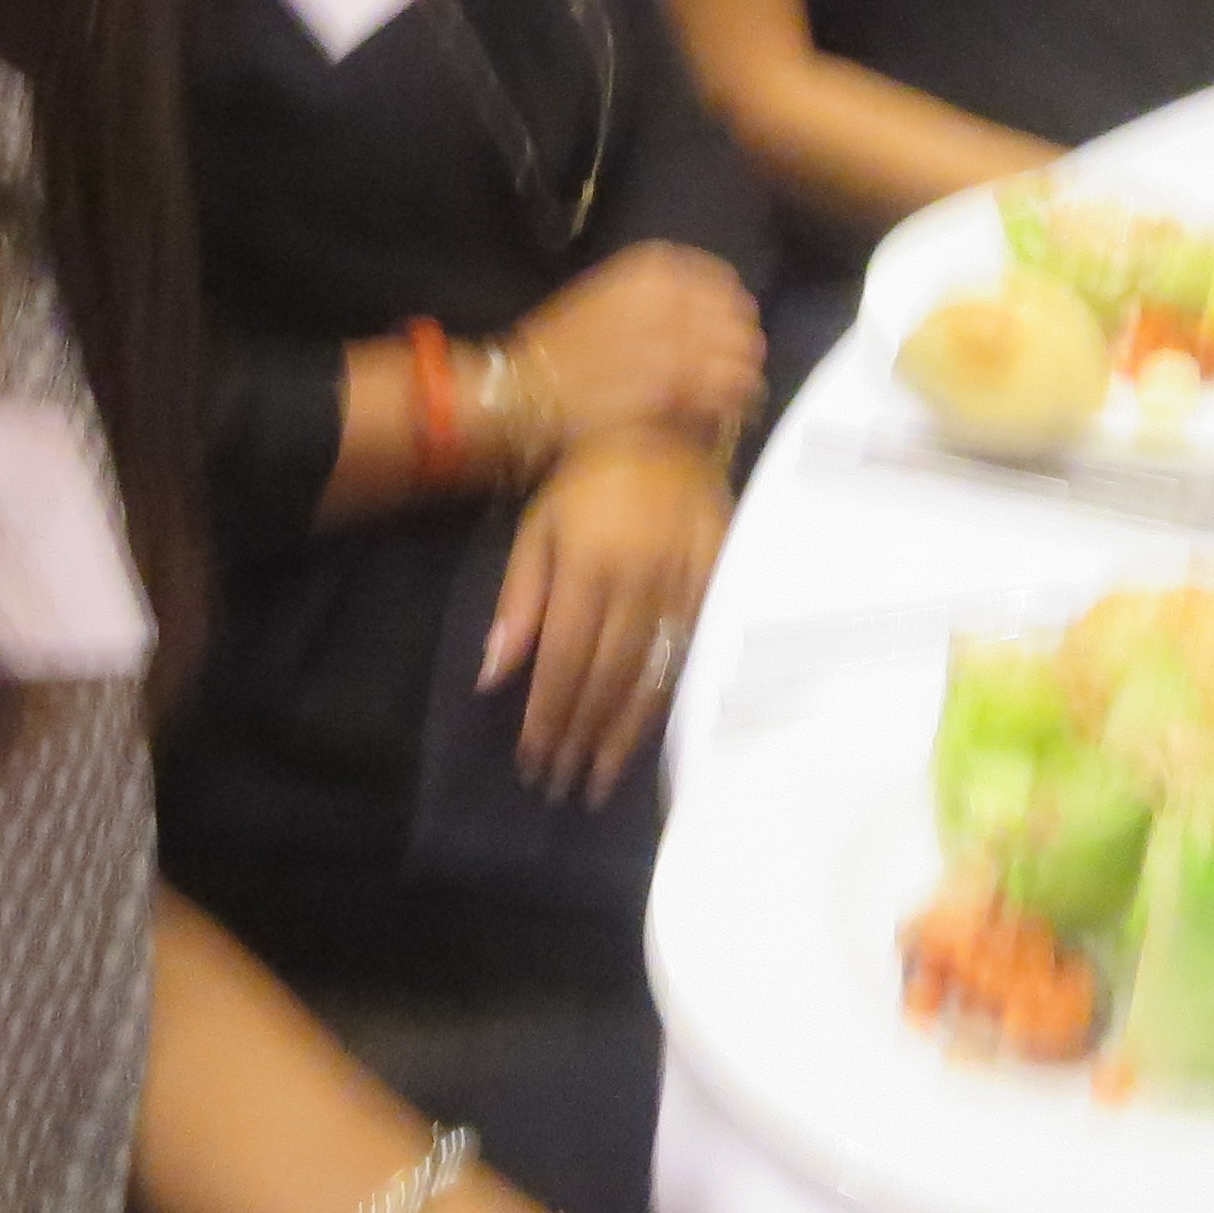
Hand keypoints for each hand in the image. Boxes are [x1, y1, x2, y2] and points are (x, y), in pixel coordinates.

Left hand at [479, 433, 729, 802]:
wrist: (667, 429)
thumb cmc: (589, 478)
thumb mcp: (538, 528)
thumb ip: (518, 602)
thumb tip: (493, 678)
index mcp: (587, 565)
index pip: (562, 662)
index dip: (547, 717)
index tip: (532, 760)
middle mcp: (639, 580)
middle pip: (606, 679)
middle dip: (580, 737)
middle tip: (561, 783)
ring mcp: (685, 584)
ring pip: (652, 677)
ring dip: (622, 736)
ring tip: (599, 780)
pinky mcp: (720, 584)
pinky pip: (692, 655)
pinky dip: (668, 701)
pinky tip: (650, 734)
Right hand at [510, 242, 762, 448]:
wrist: (523, 388)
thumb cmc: (561, 347)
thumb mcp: (611, 297)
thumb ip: (662, 300)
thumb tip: (708, 316)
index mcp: (654, 265)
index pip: (723, 283)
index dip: (727, 314)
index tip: (723, 335)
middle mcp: (670, 294)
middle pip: (738, 320)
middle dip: (738, 346)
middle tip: (729, 371)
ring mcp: (675, 338)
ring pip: (741, 357)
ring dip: (739, 377)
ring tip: (727, 397)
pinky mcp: (674, 385)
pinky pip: (726, 393)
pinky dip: (728, 405)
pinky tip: (717, 416)